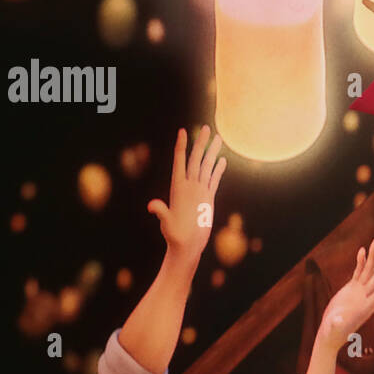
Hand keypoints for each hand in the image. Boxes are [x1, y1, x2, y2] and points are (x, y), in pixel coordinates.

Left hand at [148, 125, 227, 264]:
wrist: (187, 246)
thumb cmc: (175, 237)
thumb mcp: (167, 224)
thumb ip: (161, 212)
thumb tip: (151, 206)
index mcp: (178, 187)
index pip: (180, 162)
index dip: (181, 146)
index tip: (183, 131)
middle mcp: (189, 186)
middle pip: (196, 160)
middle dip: (201, 143)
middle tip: (206, 128)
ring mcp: (199, 191)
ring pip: (206, 167)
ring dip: (211, 152)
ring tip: (217, 138)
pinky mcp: (207, 198)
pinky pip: (213, 180)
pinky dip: (218, 169)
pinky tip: (222, 160)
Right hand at [316, 238, 373, 353]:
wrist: (332, 331)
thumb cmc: (333, 333)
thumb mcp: (334, 328)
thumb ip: (336, 323)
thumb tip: (337, 320)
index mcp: (364, 309)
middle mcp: (365, 298)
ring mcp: (360, 291)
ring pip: (369, 271)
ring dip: (373, 258)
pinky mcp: (352, 288)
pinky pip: (359, 272)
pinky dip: (361, 262)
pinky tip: (363, 251)